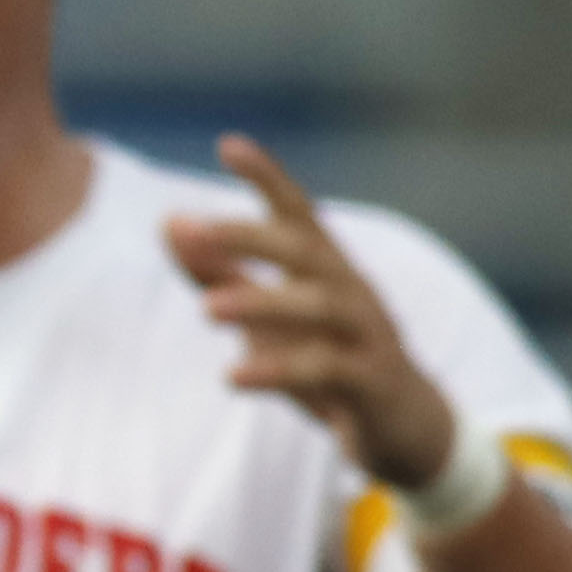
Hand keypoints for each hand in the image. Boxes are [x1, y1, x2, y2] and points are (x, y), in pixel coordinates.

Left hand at [165, 135, 458, 486]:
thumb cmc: (328, 359)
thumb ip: (217, 271)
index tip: (230, 144)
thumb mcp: (266, 314)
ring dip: (260, 302)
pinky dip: (278, 370)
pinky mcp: (372, 381)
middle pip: (305, 250)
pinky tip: (231, 375)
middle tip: (196, 228)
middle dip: (252, 235)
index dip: (268, 177)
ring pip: (318, 306)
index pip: (297, 212)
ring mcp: (367, 334)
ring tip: (203, 309)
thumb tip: (168, 222)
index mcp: (325, 267)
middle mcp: (350, 289)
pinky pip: (327, 369)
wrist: (402, 427)